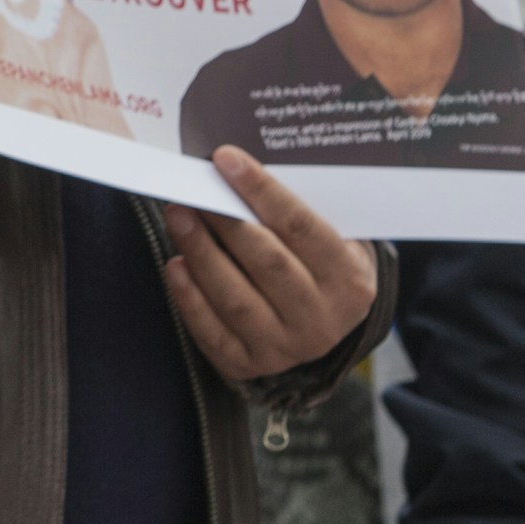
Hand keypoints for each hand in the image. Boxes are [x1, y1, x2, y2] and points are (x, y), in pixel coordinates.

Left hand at [160, 148, 379, 385]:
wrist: (321, 325)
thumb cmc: (316, 263)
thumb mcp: (329, 238)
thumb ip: (294, 210)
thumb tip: (235, 168)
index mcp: (349, 281)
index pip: (302, 227)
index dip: (262, 190)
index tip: (225, 158)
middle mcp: (322, 321)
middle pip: (268, 263)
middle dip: (225, 221)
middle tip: (192, 189)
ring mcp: (286, 348)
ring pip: (235, 298)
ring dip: (200, 252)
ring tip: (177, 216)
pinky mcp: (249, 364)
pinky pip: (212, 331)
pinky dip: (189, 296)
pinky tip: (175, 264)